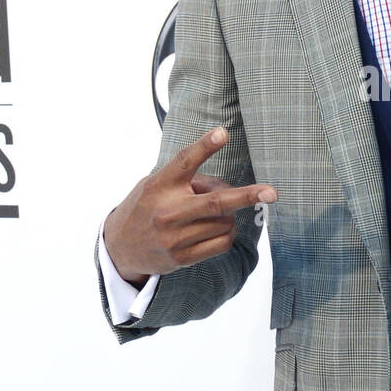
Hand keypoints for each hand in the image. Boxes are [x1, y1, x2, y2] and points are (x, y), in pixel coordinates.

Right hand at [104, 126, 276, 286]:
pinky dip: (228, 233)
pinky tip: (219, 228)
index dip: (204, 146)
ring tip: (213, 213)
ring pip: (225, 223)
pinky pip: (221, 243)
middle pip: (215, 202)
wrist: (119, 247)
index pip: (184, 161)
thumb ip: (187, 181)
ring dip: (230, 215)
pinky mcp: (182, 257)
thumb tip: (228, 190)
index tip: (223, 133)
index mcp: (160, 185)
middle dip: (247, 196)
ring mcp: (174, 237)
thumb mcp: (157, 185)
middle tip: (272, 193)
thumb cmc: (147, 207)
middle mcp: (167, 211)